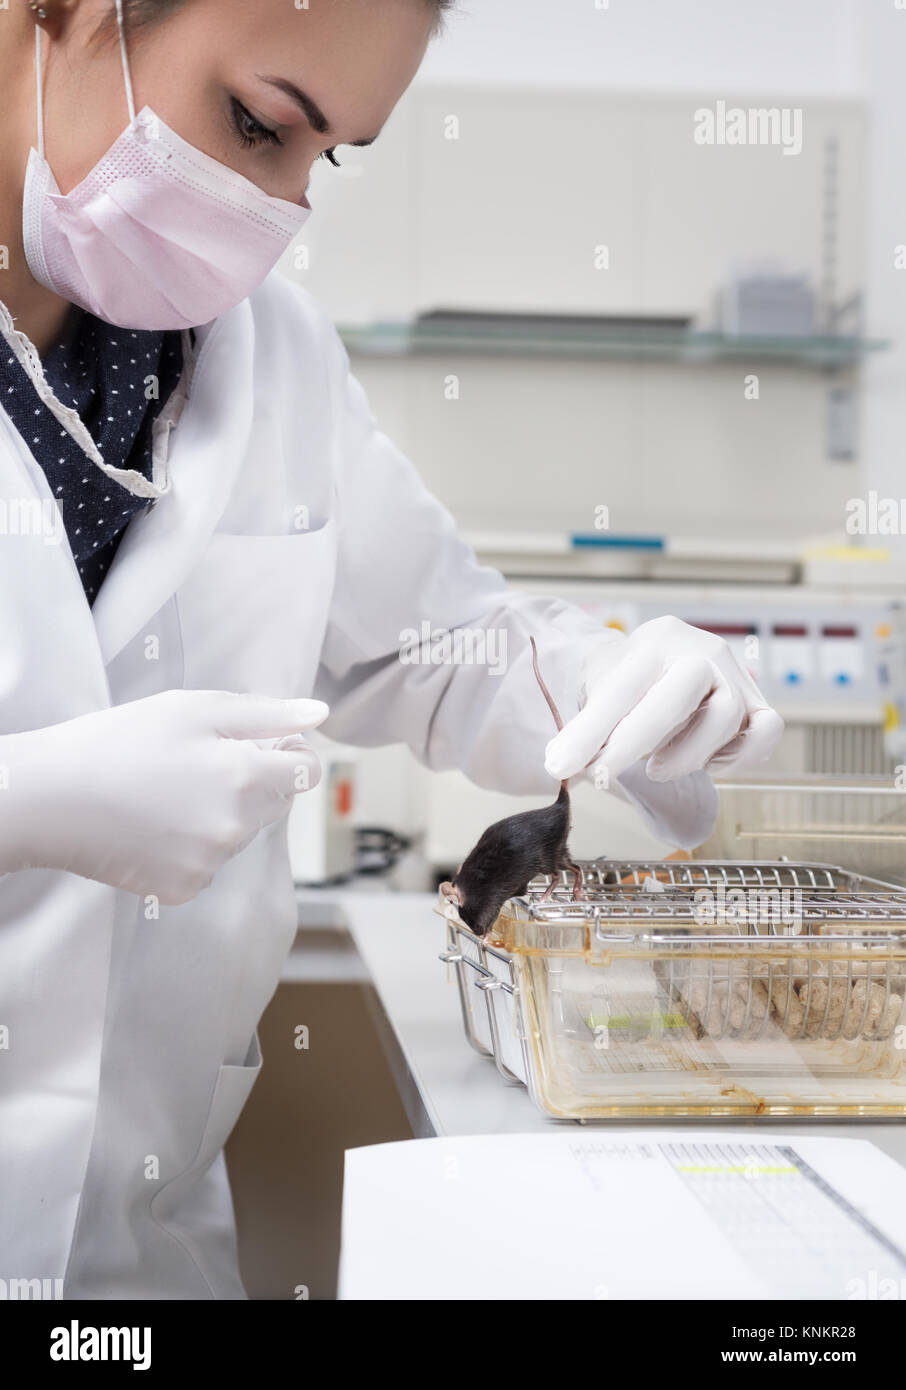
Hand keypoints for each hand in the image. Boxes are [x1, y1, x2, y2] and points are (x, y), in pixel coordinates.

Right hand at [0, 689, 327, 904]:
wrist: (50, 799)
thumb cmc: (119, 742)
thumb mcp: (193, 708)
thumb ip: (265, 713)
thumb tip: (319, 715)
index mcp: (247, 776)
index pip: (306, 770)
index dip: (287, 750)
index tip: (255, 741)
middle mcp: (238, 827)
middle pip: (275, 802)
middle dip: (253, 780)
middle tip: (196, 762)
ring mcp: (212, 864)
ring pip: (240, 833)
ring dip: (221, 812)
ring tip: (166, 791)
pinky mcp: (184, 888)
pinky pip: (210, 862)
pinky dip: (192, 845)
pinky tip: (155, 824)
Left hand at [544, 615, 782, 785]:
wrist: (665, 668)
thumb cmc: (631, 685)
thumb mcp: (601, 694)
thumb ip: (586, 729)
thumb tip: (559, 766)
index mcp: (654, 642)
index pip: (622, 686)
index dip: (591, 730)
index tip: (560, 765)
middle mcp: (701, 650)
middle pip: (680, 690)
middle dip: (637, 739)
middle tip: (605, 773)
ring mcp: (735, 675)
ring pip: (725, 716)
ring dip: (686, 754)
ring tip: (656, 767)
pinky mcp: (760, 703)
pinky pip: (767, 731)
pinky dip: (738, 757)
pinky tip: (708, 763)